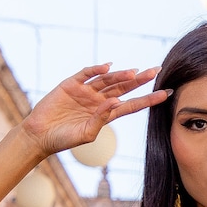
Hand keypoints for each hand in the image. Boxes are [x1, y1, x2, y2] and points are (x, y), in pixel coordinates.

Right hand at [22, 66, 167, 158]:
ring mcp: (85, 91)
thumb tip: (115, 102)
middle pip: (123, 87)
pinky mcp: (71, 84)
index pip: (131, 105)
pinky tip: (107, 66)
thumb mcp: (87, 134)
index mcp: (106, 114)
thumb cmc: (64, 139)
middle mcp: (98, 100)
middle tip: (156, 70)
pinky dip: (96, 69)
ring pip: (107, 80)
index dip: (148, 99)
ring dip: (120, 75)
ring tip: (134, 72)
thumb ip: (101, 119)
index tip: (165, 94)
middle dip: (140, 80)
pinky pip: (86, 74)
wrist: (40, 135)